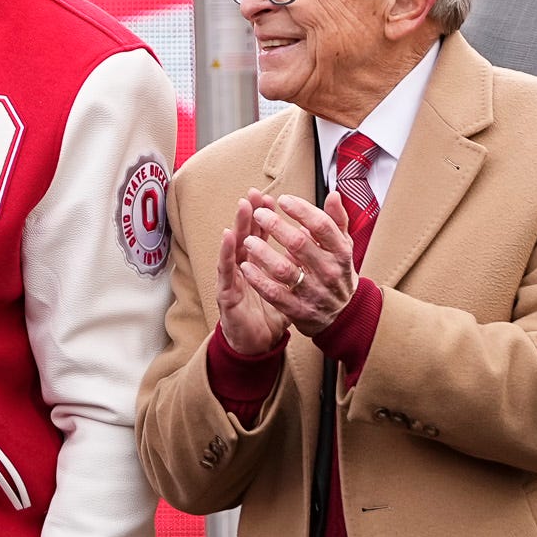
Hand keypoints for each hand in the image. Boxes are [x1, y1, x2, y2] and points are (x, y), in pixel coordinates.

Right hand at [215, 188, 289, 359]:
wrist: (257, 344)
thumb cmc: (270, 312)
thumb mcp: (291, 286)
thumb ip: (298, 264)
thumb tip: (310, 242)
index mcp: (258, 264)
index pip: (261, 235)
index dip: (266, 216)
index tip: (272, 198)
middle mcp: (242, 267)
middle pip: (246, 235)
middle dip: (250, 213)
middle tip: (254, 193)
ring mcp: (232, 279)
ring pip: (234, 247)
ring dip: (239, 225)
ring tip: (243, 207)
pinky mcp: (226, 294)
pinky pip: (226, 271)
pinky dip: (226, 252)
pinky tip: (228, 237)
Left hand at [237, 190, 357, 334]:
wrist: (344, 315)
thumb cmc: (337, 272)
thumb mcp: (342, 247)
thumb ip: (336, 221)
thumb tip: (333, 195)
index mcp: (341, 252)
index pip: (321, 226)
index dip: (301, 210)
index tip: (283, 200)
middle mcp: (329, 271)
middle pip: (299, 244)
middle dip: (275, 226)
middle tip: (258, 214)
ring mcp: (313, 291)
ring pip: (283, 269)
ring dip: (262, 252)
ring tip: (247, 240)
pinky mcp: (298, 309)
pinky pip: (274, 293)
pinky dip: (258, 279)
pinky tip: (244, 266)